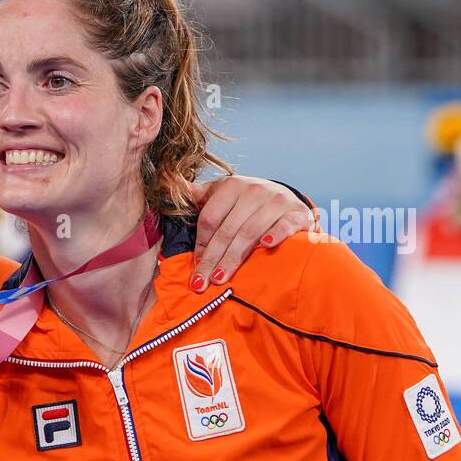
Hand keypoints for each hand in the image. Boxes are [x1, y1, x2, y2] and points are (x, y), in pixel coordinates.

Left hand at [187, 177, 315, 291]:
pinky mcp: (297, 214)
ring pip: (250, 233)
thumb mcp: (223, 193)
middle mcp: (255, 191)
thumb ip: (197, 194)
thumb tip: (164, 179)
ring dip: (233, 258)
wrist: (286, 200)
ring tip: (219, 278)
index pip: (210, 218)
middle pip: (227, 230)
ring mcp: (277, 202)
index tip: (195, 264)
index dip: (200, 244)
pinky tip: (266, 246)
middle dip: (212, 258)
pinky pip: (285, 225)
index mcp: (232, 186)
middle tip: (201, 281)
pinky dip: (276, 234)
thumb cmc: (247, 202)